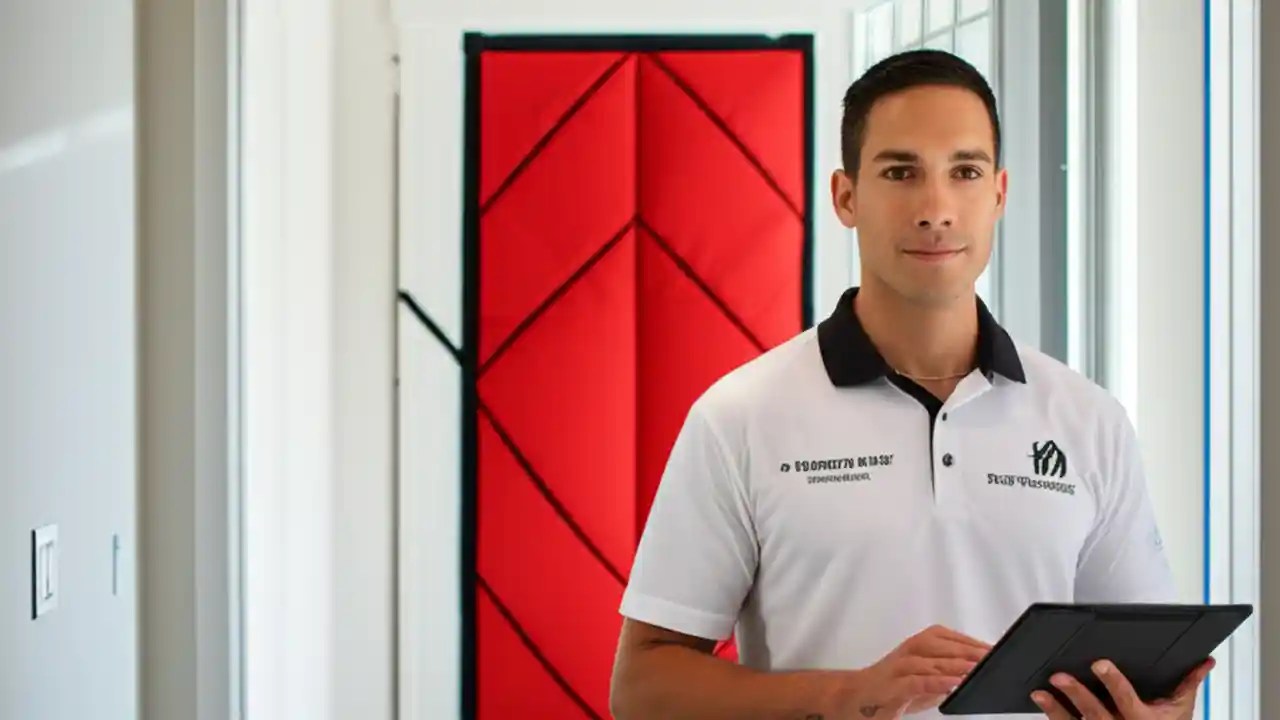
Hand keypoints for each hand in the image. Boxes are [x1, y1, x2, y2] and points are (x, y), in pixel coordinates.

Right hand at [830, 624, 990, 718]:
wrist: (856, 698)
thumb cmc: (894, 687)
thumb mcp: (927, 678)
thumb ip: (950, 673)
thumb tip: (979, 672)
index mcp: (919, 643)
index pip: (950, 637)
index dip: (973, 642)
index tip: (996, 649)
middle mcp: (910, 650)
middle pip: (942, 646)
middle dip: (969, 652)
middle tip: (992, 658)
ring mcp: (899, 667)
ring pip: (930, 661)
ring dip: (954, 664)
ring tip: (976, 669)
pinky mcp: (892, 686)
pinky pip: (916, 681)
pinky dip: (935, 681)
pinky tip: (951, 683)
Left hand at [1030, 657, 1215, 719]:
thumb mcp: (1181, 709)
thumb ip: (1190, 683)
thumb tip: (1206, 661)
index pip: (1127, 700)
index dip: (1113, 683)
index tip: (1099, 663)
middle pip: (1096, 714)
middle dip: (1078, 695)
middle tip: (1059, 675)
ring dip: (1056, 709)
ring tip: (1040, 691)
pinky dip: (1053, 715)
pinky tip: (1040, 698)